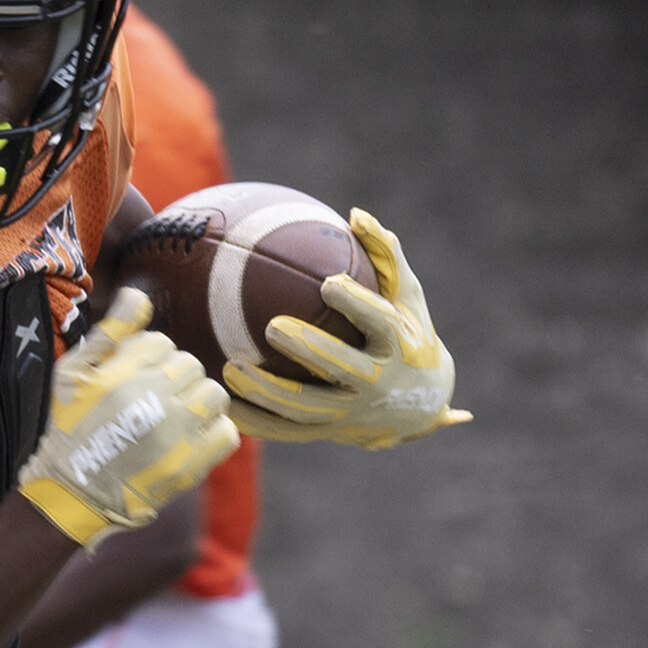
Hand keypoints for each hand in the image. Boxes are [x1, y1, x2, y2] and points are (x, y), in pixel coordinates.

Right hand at [19, 288, 239, 544]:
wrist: (72, 495)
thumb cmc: (69, 430)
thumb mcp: (71, 373)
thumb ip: (109, 333)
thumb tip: (139, 294)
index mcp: (122, 374)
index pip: (161, 342)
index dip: (147, 359)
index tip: (133, 379)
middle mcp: (152, 400)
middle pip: (190, 365)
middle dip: (172, 378)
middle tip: (150, 402)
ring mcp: (175, 435)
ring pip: (213, 394)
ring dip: (196, 402)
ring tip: (172, 418)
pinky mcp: (190, 466)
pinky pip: (227, 433)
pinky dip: (213, 433)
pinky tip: (187, 440)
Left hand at [222, 208, 469, 448]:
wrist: (422, 407)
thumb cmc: (410, 337)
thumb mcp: (409, 299)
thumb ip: (386, 257)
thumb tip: (357, 215)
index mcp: (399, 347)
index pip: (381, 324)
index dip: (357, 305)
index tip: (329, 283)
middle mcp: (376, 384)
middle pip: (342, 369)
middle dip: (308, 350)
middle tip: (272, 327)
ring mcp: (351, 414)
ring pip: (306, 408)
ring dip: (267, 392)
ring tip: (231, 368)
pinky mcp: (329, 432)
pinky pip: (287, 431)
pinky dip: (256, 422)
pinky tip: (224, 405)